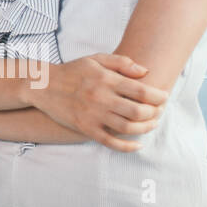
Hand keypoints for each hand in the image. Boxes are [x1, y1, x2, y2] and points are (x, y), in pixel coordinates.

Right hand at [33, 53, 166, 150]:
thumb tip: (145, 71)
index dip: (158, 96)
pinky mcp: (85, 128)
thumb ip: (121, 63)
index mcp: (106, 79)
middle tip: (159, 111)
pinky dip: (128, 147)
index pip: (142, 91)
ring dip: (146, 128)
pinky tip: (137, 144)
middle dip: (155, 113)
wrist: (43, 86)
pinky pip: (111, 142)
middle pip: (138, 111)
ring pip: (128, 128)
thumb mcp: (95, 59)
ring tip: (151, 124)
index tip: (164, 97)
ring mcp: (93, 115)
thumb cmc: (72, 71)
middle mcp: (101, 98)